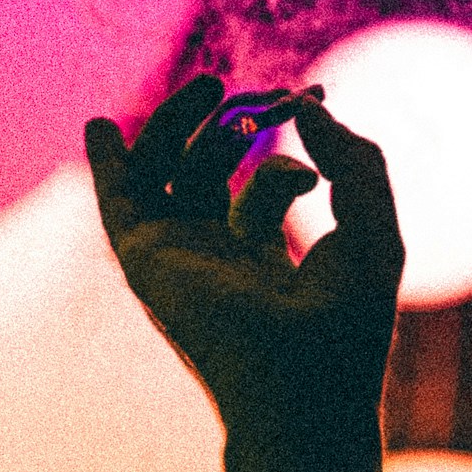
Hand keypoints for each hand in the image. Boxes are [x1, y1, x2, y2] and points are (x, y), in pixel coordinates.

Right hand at [86, 72, 404, 462]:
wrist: (304, 384)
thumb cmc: (346, 323)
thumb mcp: (371, 226)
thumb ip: (353, 159)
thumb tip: (313, 107)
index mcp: (267, 260)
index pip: (265, 186)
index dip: (288, 142)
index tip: (313, 96)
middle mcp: (216, 259)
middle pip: (205, 175)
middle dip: (224, 127)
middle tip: (246, 90)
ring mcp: (181, 260)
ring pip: (163, 178)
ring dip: (177, 127)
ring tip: (209, 87)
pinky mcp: (150, 261)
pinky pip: (120, 206)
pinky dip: (107, 166)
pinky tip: (99, 128)